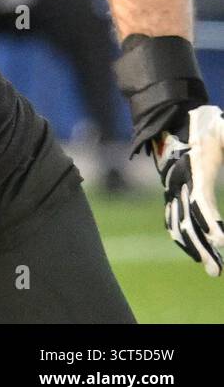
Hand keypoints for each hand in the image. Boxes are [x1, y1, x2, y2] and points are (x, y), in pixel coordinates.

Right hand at [153, 104, 223, 275]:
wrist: (167, 114)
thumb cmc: (201, 121)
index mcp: (194, 170)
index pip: (200, 202)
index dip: (211, 223)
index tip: (222, 242)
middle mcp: (178, 182)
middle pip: (187, 221)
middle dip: (203, 248)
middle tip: (218, 272)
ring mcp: (171, 187)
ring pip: (178, 224)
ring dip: (194, 248)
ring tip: (211, 269)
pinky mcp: (170, 189)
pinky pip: (172, 218)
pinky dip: (180, 237)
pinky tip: (192, 251)